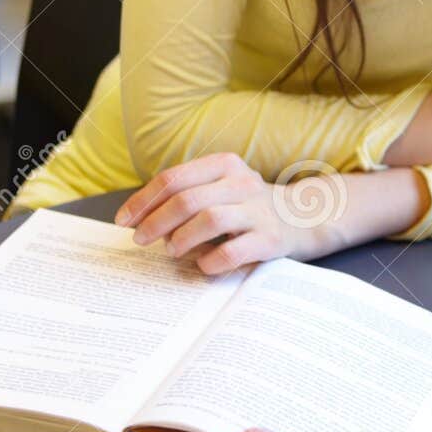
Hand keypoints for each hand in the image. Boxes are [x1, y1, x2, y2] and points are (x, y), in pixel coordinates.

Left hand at [115, 155, 429, 274]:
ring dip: (182, 237)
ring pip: (210, 218)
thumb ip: (187, 197)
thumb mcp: (222, 189)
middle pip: (187, 198)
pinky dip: (212, 261)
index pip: (174, 178)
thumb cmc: (250, 208)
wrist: (308, 218)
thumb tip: (140, 221)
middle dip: (155, 221)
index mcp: (225, 165)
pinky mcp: (272, 239)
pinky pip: (236, 250)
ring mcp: (259, 211)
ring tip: (171, 251)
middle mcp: (242, 183)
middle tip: (140, 240)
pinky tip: (203, 266)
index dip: (144, 200)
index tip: (123, 221)